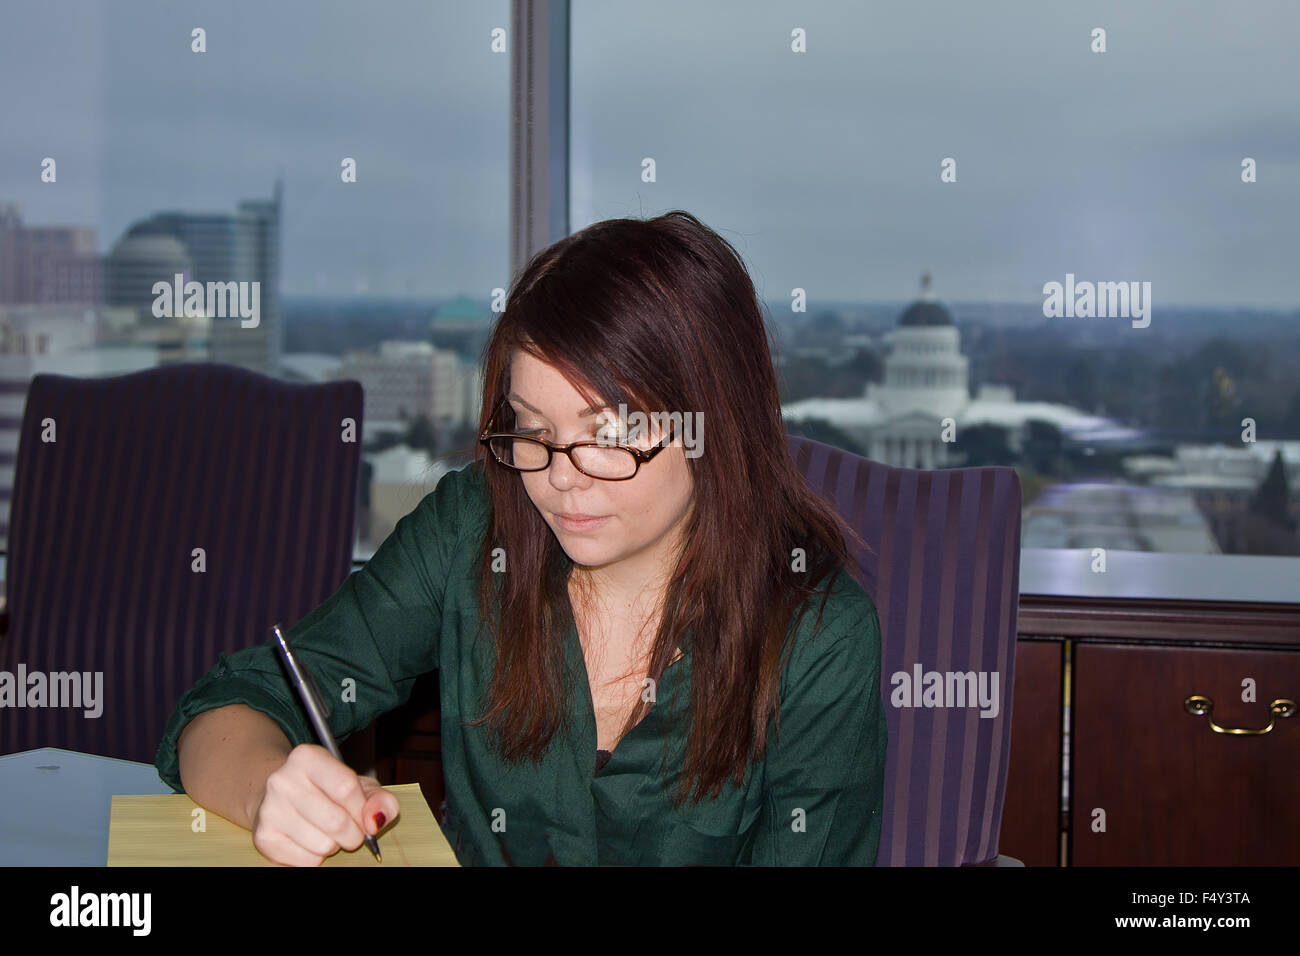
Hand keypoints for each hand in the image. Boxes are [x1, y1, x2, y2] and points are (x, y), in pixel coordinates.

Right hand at [250, 743, 399, 865]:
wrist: (280, 798)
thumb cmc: (326, 790)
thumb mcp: (358, 785)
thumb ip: (379, 799)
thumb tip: (376, 821)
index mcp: (307, 757)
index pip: (346, 787)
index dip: (362, 809)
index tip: (364, 816)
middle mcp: (283, 780)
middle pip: (336, 821)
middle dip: (354, 834)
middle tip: (351, 830)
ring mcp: (269, 809)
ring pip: (322, 845)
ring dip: (334, 845)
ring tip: (327, 832)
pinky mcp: (263, 837)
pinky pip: (306, 862)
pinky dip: (316, 857)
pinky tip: (310, 840)